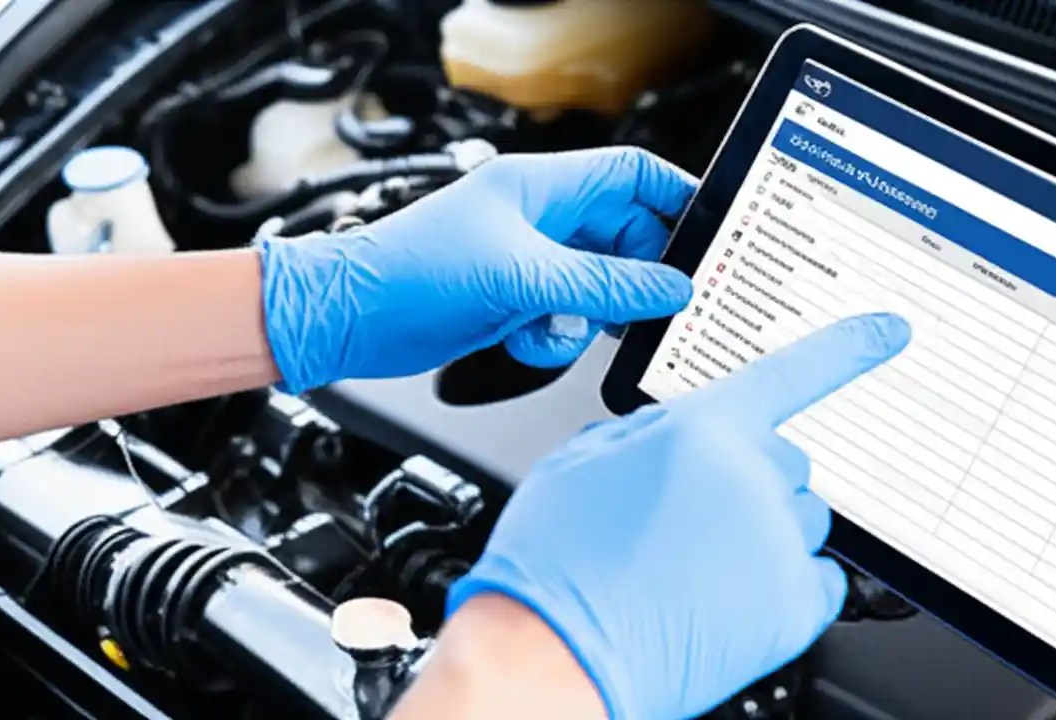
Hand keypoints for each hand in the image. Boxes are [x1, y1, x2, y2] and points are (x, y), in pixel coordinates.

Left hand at [260, 148, 694, 392]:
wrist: (347, 320)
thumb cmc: (408, 271)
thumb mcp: (521, 274)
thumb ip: (604, 283)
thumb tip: (669, 287)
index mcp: (543, 187)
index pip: (632, 175)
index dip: (675, 198)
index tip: (708, 233)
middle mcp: (540, 220)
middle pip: (624, 238)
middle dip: (638, 274)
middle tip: (657, 302)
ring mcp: (528, 261)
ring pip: (599, 285)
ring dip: (594, 311)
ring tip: (575, 323)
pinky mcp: (515, 302)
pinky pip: (566, 317)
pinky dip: (557, 335)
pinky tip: (527, 336)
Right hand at [447, 314, 911, 719]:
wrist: (554, 654)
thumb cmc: (556, 565)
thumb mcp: (580, 461)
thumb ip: (648, 433)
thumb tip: (677, 435)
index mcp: (702, 431)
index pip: (793, 374)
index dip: (847, 348)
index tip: (887, 332)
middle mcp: (751, 478)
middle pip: (786, 461)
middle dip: (748, 481)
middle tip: (693, 520)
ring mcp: (778, 543)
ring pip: (802, 518)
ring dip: (766, 532)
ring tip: (700, 568)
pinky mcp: (793, 605)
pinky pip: (820, 578)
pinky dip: (786, 585)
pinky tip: (729, 598)